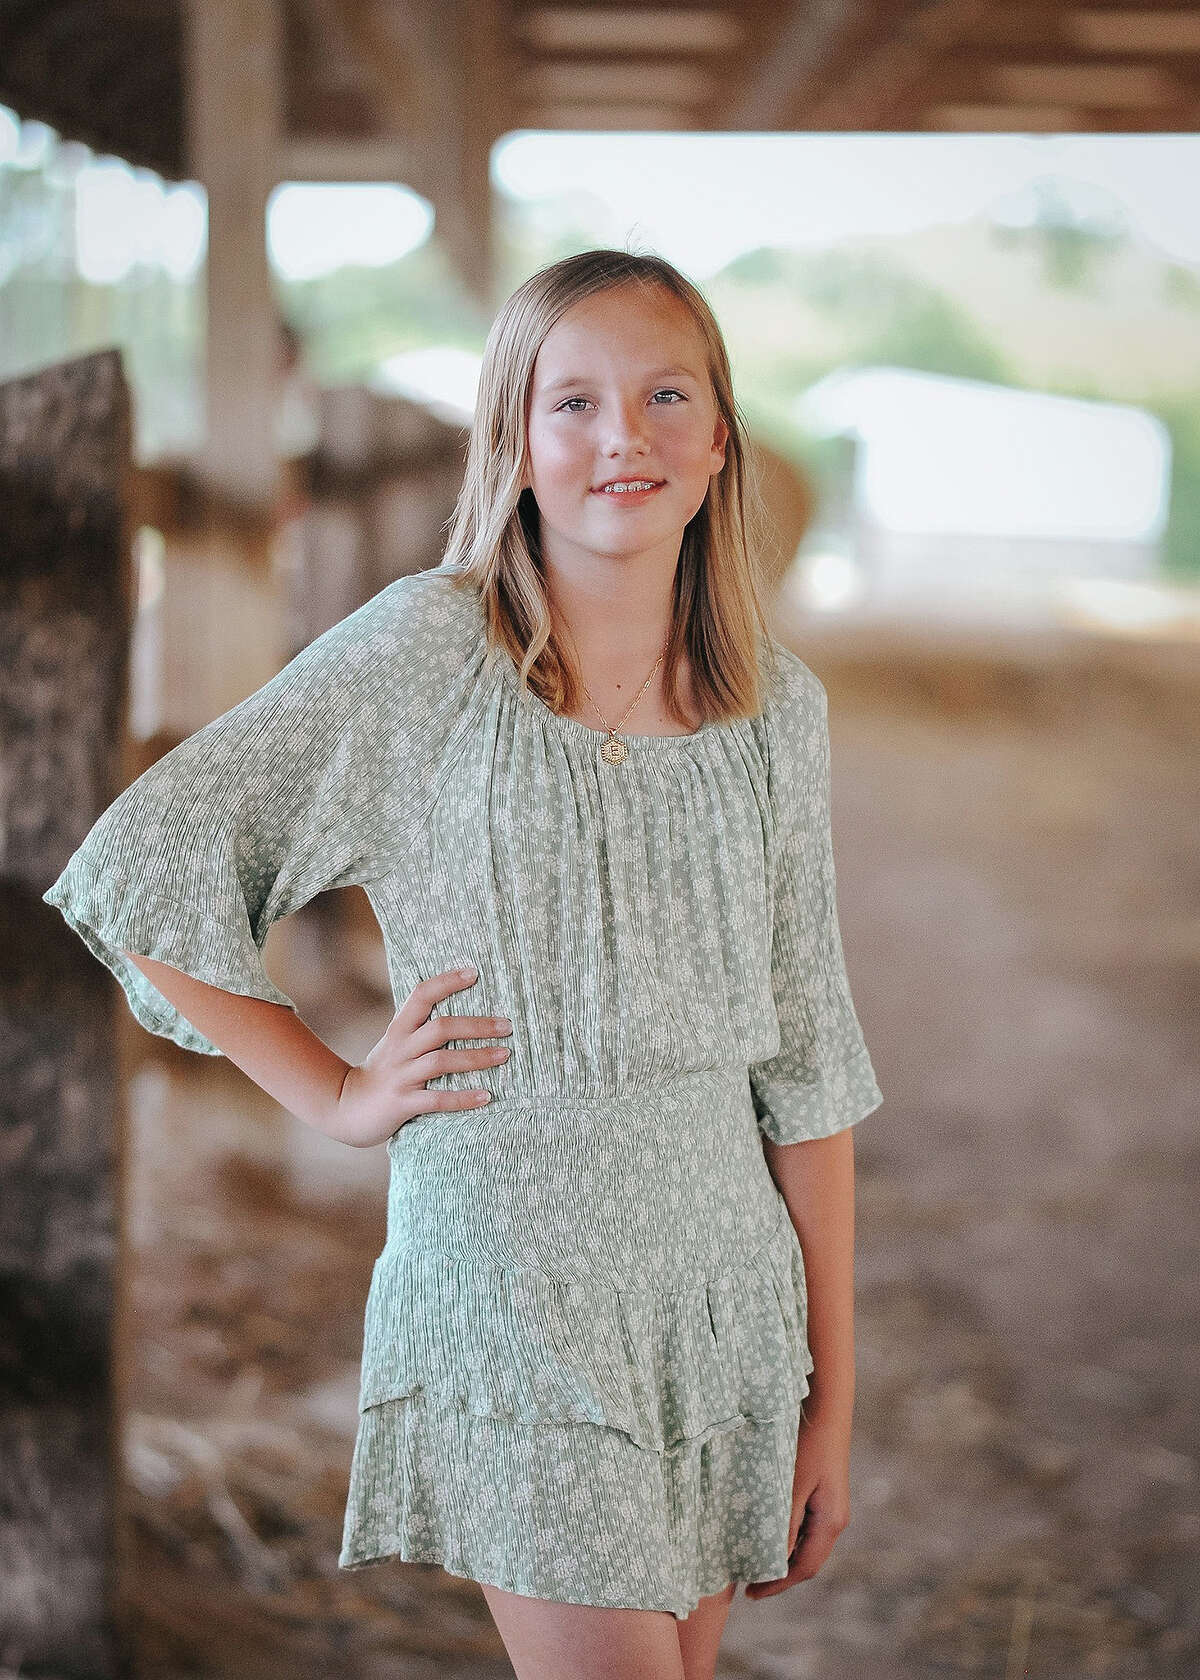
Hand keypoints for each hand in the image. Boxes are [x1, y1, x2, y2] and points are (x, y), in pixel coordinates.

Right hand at [335, 967, 511, 1148]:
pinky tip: (487, 1096)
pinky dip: (463, 1098)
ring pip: (442, 1061)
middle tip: (507, 1025)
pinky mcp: (402, 1103)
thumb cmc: (381, 1073)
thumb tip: (463, 1016)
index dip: (446, 982)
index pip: (421, 996)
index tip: (474, 973)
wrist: (345, 1107)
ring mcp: (401, 1076)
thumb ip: (420, 1030)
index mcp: (398, 1030)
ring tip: (504, 1055)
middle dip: (476, 1025)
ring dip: (477, 1058)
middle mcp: (400, 1049)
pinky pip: (437, 1099)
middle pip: (440, 1028)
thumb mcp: (395, 1044)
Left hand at [743, 1407, 850, 1600]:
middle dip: (780, 1576)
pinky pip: (805, 1527)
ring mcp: (830, 1508)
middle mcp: (834, 1520)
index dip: (778, 1584)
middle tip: (749, 1585)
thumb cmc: (808, 1445)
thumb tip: (774, 1562)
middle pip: (807, 1560)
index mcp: (830, 1522)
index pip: (804, 1568)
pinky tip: (766, 1534)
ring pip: (805, 1544)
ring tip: (753, 1563)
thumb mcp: (791, 1486)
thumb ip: (784, 1525)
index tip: (752, 1595)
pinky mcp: (823, 1495)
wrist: (826, 1409)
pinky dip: (786, 1538)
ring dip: (782, 1557)